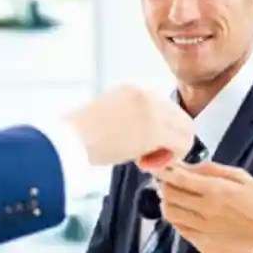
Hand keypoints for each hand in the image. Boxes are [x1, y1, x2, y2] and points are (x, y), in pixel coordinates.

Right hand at [64, 85, 193, 170]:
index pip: (169, 110)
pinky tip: (144, 163)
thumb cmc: (81, 135)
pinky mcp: (154, 128)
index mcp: (136, 88)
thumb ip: (138, 119)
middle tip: (147, 158)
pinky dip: (169, 159)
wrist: (66, 140)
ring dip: (170, 152)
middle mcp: (148, 93)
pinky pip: (181, 145)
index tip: (145, 148)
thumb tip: (157, 136)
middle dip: (170, 143)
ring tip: (145, 161)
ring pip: (187, 131)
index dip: (163, 134)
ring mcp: (153, 109)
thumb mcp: (113, 116)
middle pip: (182, 119)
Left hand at [158, 161, 252, 252]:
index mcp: (215, 190)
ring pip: (170, 212)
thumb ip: (212, 170)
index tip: (157, 166)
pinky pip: (178, 227)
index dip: (163, 171)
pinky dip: (174, 217)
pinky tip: (181, 210)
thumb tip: (189, 166)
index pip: (178, 179)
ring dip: (166, 201)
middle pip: (169, 195)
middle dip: (163, 184)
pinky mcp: (204, 239)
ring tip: (172, 194)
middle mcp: (205, 209)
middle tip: (166, 179)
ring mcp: (203, 226)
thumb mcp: (240, 176)